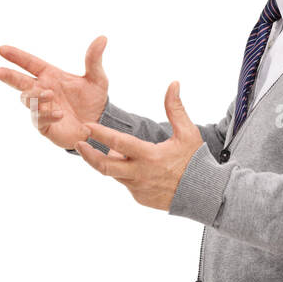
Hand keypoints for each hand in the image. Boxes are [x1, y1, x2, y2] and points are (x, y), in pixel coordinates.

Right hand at [0, 36, 109, 148]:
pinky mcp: (45, 125)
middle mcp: (43, 91)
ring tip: (49, 94)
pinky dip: (47, 115)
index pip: (30, 64)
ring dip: (36, 96)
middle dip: (9, 76)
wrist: (100, 124)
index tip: (2, 49)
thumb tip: (102, 38)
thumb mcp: (97, 78)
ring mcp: (42, 108)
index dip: (16, 56)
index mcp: (50, 76)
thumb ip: (94, 59)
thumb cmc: (95, 100)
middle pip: (20, 82)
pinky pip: (40, 119)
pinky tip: (59, 113)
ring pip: (29, 100)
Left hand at [75, 81, 204, 210]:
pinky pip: (125, 183)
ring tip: (105, 149)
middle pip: (105, 166)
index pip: (119, 143)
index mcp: (150, 156)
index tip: (86, 126)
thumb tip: (173, 83)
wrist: (203, 194)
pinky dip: (123, 172)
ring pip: (114, 174)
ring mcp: (138, 188)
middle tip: (78, 144)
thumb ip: (176, 109)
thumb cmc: (195, 161)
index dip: (101, 134)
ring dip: (107, 161)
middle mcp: (140, 174)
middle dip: (88, 155)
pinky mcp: (139, 198)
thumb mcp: (187, 133)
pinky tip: (128, 163)